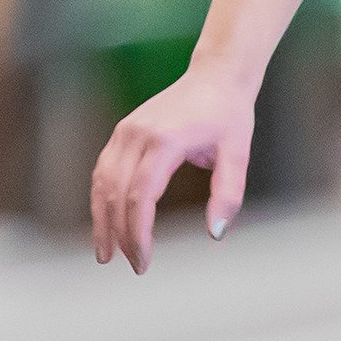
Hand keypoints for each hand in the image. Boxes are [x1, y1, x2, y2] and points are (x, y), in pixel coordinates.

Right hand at [91, 65, 256, 273]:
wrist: (216, 75)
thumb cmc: (229, 115)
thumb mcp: (238, 153)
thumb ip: (228, 194)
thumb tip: (215, 234)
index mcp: (165, 141)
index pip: (141, 196)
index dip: (139, 233)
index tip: (144, 261)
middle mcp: (137, 135)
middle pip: (117, 194)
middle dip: (121, 235)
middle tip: (134, 265)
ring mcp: (125, 132)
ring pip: (102, 183)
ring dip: (102, 221)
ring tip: (107, 254)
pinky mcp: (122, 132)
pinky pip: (103, 171)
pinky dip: (101, 199)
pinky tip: (107, 222)